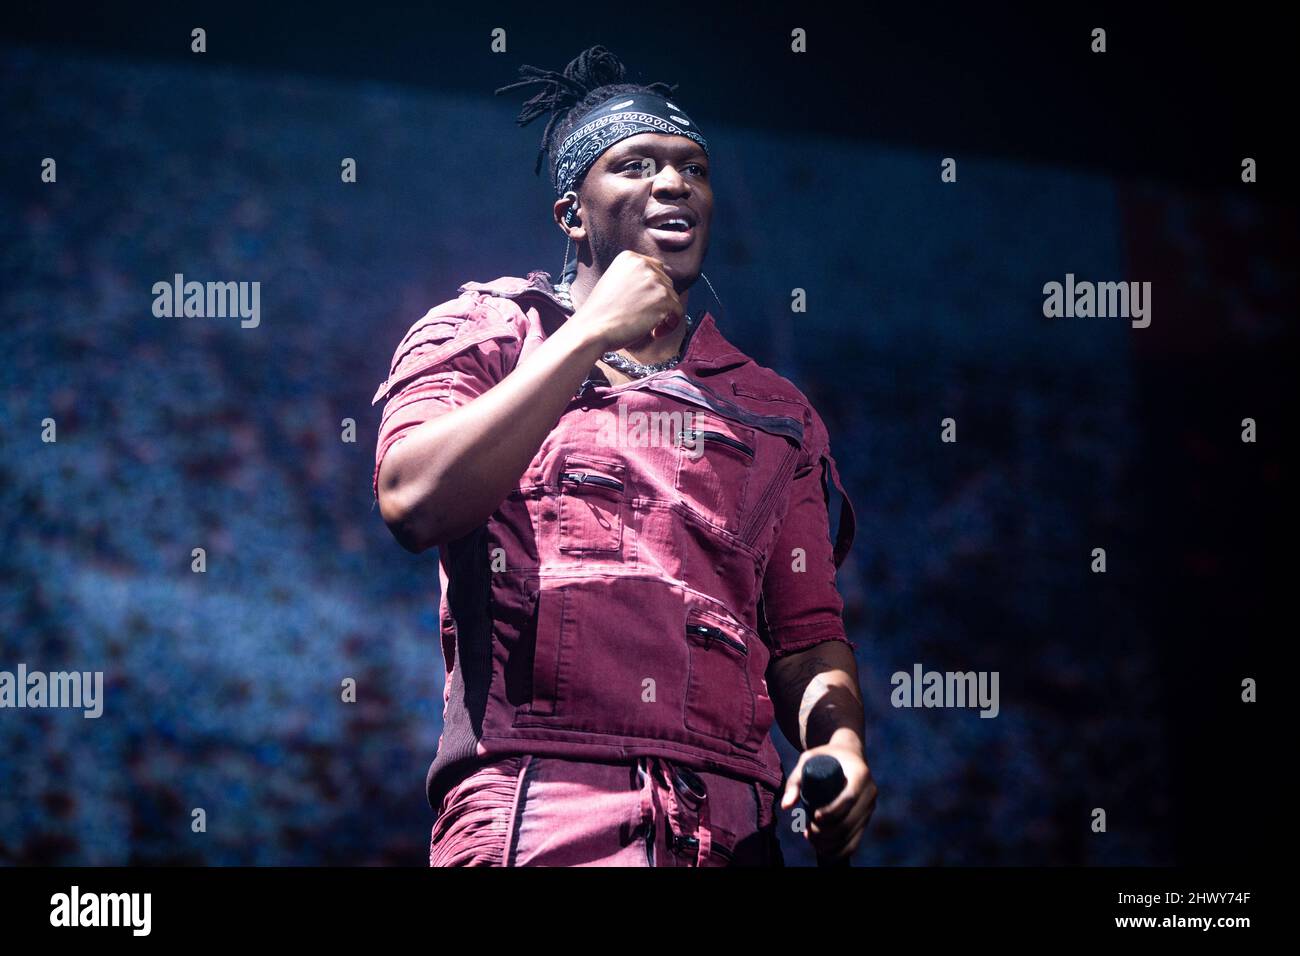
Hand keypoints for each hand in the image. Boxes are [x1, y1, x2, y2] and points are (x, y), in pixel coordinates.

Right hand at [569, 250, 683, 352]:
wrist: (592, 328)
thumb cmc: (600, 313)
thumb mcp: (614, 283)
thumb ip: (636, 279)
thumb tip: (661, 287)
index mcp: (629, 257)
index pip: (655, 269)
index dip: (653, 289)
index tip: (643, 305)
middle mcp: (643, 264)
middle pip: (666, 282)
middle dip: (660, 302)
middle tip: (645, 319)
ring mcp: (654, 280)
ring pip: (673, 298)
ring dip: (665, 315)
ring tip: (649, 328)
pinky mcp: (663, 298)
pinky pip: (678, 312)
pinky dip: (670, 325)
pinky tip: (655, 333)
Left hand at [780, 740, 877, 862]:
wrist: (849, 754)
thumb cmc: (825, 756)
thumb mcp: (808, 759)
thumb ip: (795, 781)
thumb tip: (786, 807)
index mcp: (859, 774)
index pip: (849, 798)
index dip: (832, 811)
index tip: (814, 816)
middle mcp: (869, 791)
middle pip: (850, 820)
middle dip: (827, 832)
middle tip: (807, 831)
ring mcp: (870, 806)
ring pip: (852, 834)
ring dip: (831, 843)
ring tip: (811, 839)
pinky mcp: (866, 818)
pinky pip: (857, 840)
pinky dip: (841, 850)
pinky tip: (824, 850)